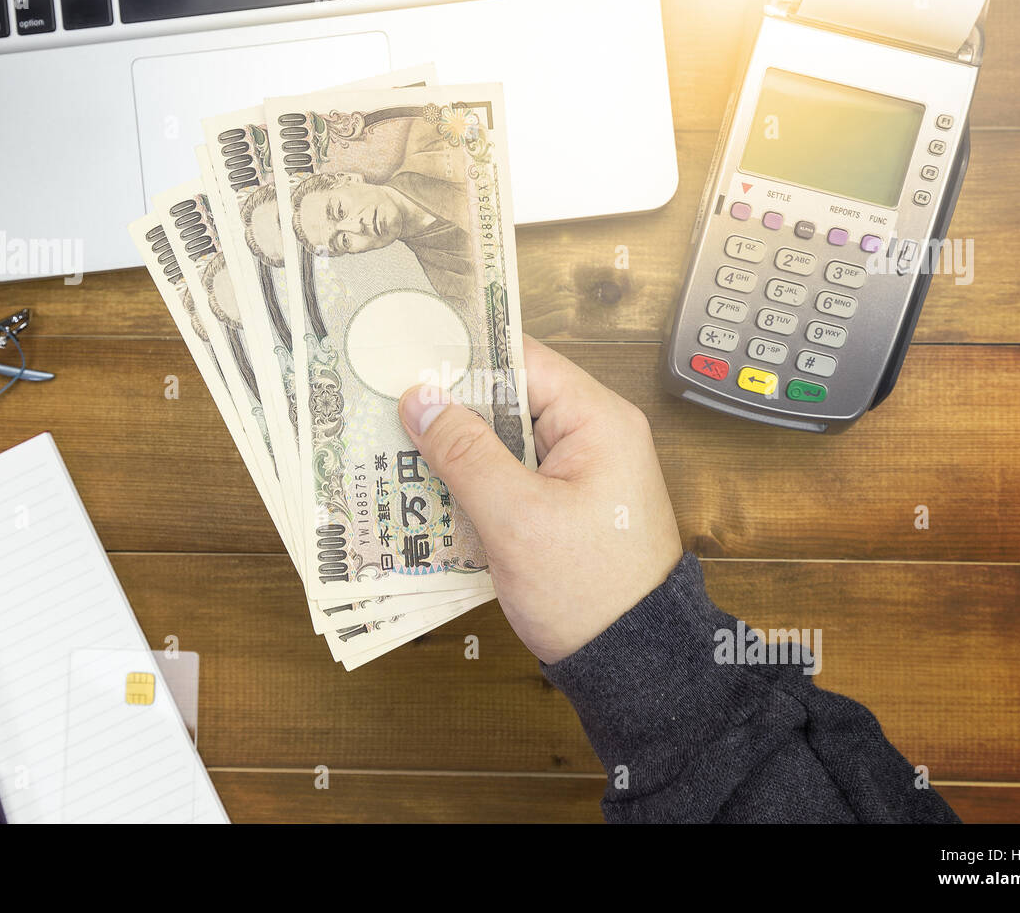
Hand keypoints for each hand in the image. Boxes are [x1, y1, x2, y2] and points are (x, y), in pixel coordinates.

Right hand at [398, 336, 682, 663]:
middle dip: (451, 406)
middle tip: (386, 406)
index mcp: (598, 421)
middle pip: (510, 398)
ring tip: (395, 448)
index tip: (406, 356)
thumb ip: (465, 453)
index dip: (464, 356)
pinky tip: (429, 492)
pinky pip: (511, 476)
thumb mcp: (517, 520)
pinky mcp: (564, 505)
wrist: (633, 663)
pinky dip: (474, 482)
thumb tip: (420, 399)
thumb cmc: (590, 593)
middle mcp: (594, 436)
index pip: (523, 360)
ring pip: (505, 440)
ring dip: (457, 449)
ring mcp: (580, 472)